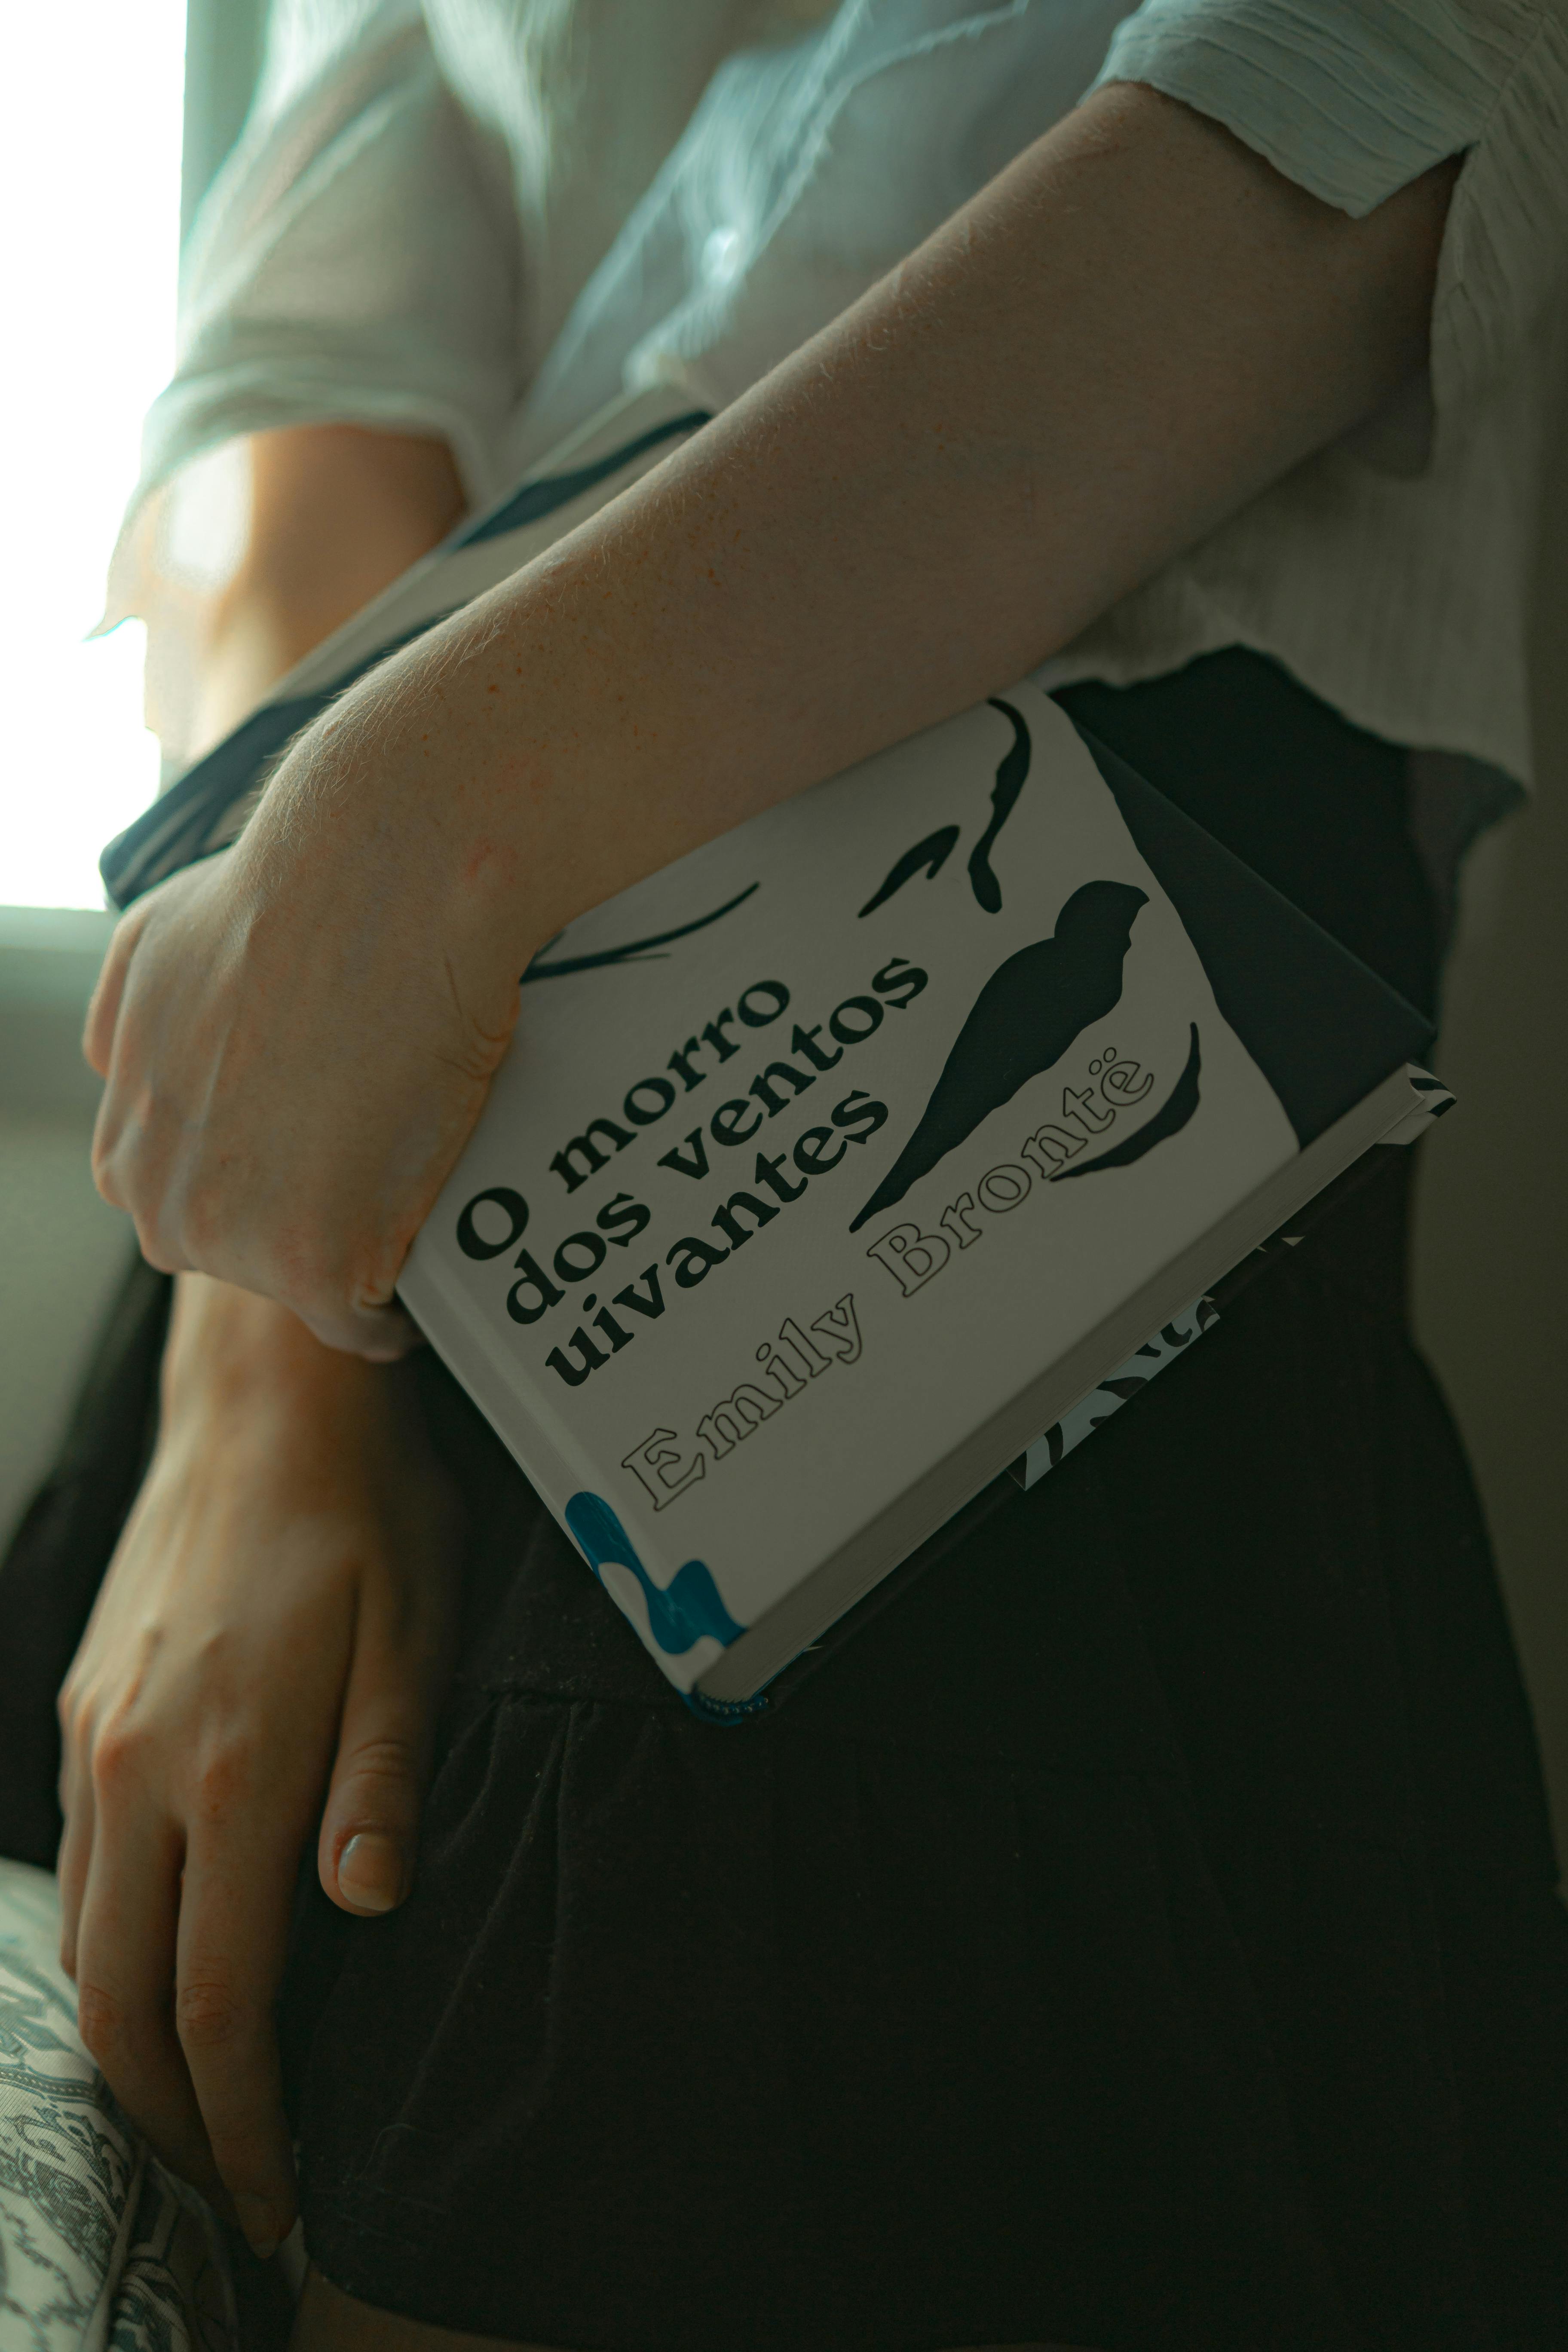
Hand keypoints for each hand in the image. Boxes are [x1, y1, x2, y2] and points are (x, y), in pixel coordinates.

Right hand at [56, 1275, 462, 2255]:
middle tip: (238, 2189)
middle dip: (177, 2122)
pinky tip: (158, 1969)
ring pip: (87, 1944)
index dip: (246, 2122)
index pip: (220, 2005)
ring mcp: (98, 1739)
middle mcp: (141, 1770)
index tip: (280, 2198)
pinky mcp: (86, 1708)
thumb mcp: (415, 1635)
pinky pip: (75, 1868)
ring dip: (134, 2045)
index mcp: (236, 1769)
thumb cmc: (368, 1512)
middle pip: (125, 2005)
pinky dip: (109, 1952)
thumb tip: (366, 1906)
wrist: (265, 1399)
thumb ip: (384, 1777)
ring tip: (202, 2105)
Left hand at [84, 655, 537, 1356]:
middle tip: (383, 1176)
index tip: (326, 1165)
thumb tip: (121, 1072)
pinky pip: (362, 1324)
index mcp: (127, 1147)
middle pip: (252, 1255)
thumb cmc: (284, 898)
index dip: (271, 1184)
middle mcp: (163, 1204)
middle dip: (310, 1228)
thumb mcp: (150, 947)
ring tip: (415, 1198)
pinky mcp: (316, 1263)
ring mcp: (236, 1241)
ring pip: (308, 1287)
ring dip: (357, 1258)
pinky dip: (396, 1308)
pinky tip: (422, 1278)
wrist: (379, 886)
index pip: (203, 1205)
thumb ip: (124, 1027)